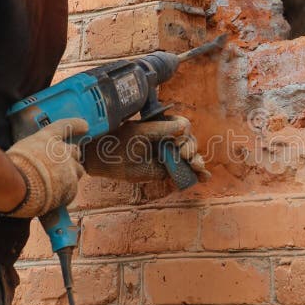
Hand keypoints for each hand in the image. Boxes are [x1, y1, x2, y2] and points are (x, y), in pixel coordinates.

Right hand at [1, 119, 87, 217]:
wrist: (19, 186)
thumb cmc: (13, 168)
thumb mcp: (19, 152)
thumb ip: (32, 153)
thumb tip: (35, 161)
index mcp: (47, 138)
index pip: (64, 127)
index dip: (76, 125)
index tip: (85, 125)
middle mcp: (61, 151)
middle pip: (75, 151)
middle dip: (71, 157)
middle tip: (63, 165)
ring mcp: (69, 169)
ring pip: (78, 171)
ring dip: (71, 174)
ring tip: (57, 183)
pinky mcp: (71, 187)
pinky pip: (71, 190)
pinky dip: (64, 193)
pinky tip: (53, 197)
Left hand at [82, 115, 210, 183]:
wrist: (101, 159)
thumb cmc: (117, 141)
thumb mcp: (140, 133)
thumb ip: (162, 130)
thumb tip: (184, 126)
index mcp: (162, 127)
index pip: (183, 128)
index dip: (186, 136)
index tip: (182, 146)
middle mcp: (166, 140)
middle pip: (188, 143)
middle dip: (192, 150)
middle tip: (187, 158)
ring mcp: (165, 156)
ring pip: (187, 158)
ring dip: (197, 163)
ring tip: (199, 169)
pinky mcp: (162, 170)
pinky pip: (180, 172)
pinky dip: (193, 175)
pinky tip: (204, 178)